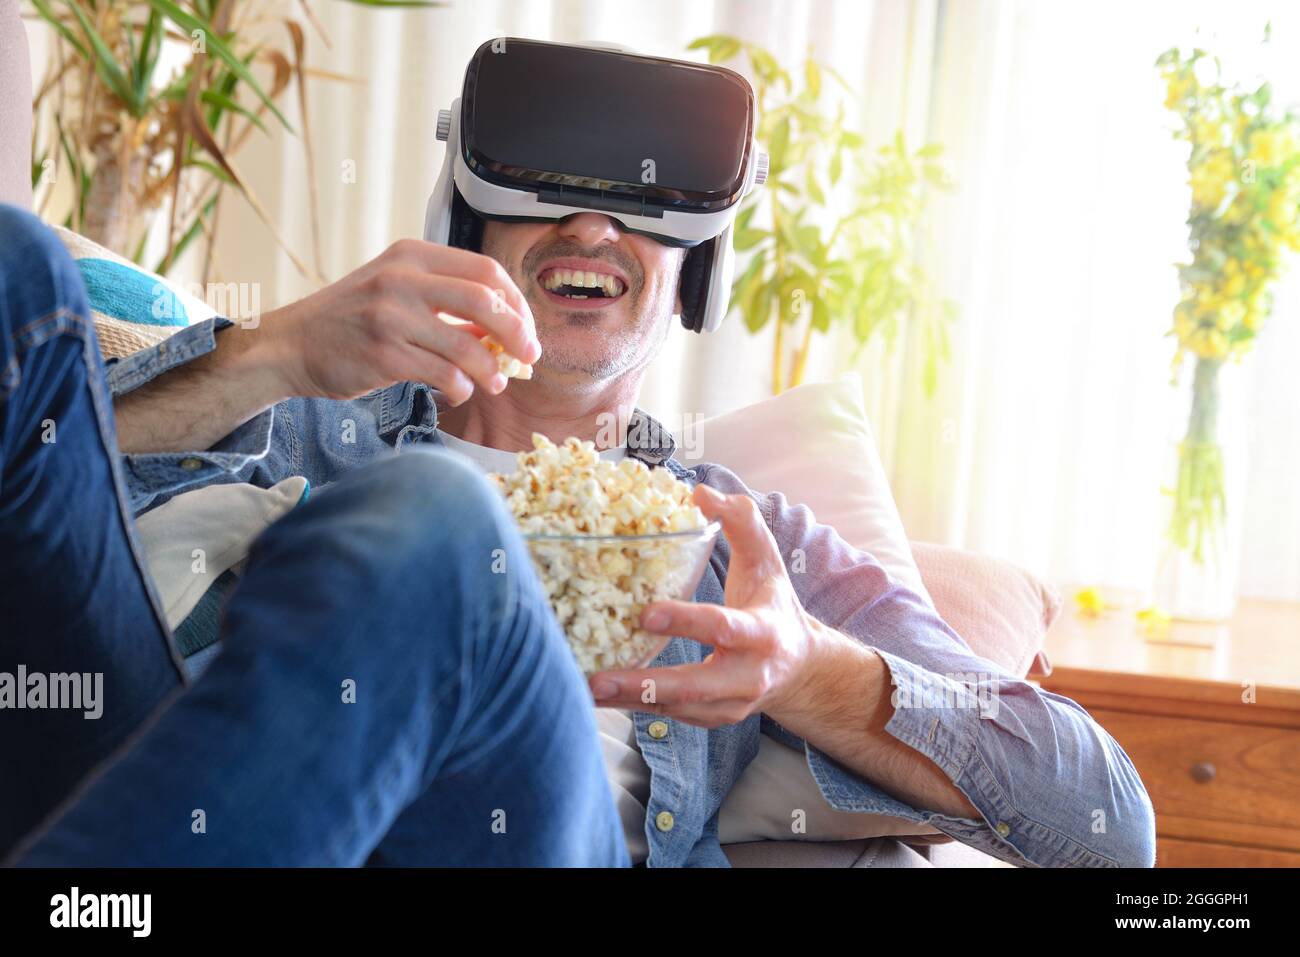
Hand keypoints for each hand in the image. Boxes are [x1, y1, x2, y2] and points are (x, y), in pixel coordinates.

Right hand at [256, 239, 539, 403]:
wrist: (291, 345)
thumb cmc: (351, 321)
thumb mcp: (396, 291)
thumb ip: (446, 302)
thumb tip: (504, 329)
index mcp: (412, 255)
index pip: (486, 271)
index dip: (517, 302)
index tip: (526, 329)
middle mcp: (402, 279)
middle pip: (485, 300)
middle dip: (518, 333)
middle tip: (529, 357)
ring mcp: (391, 316)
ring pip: (467, 344)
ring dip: (492, 370)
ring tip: (497, 383)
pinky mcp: (383, 355)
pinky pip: (443, 374)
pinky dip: (462, 387)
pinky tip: (461, 390)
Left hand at [588, 482, 828, 727]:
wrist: (799, 667)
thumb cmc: (773, 604)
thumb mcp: (767, 560)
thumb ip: (741, 521)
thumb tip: (700, 492)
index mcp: (763, 633)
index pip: (724, 628)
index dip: (687, 622)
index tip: (647, 613)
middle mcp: (748, 676)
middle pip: (695, 687)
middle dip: (647, 684)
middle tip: (601, 679)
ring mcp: (729, 705)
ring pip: (677, 709)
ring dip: (631, 701)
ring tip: (587, 690)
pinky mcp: (711, 719)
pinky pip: (670, 716)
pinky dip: (636, 707)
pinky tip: (601, 696)